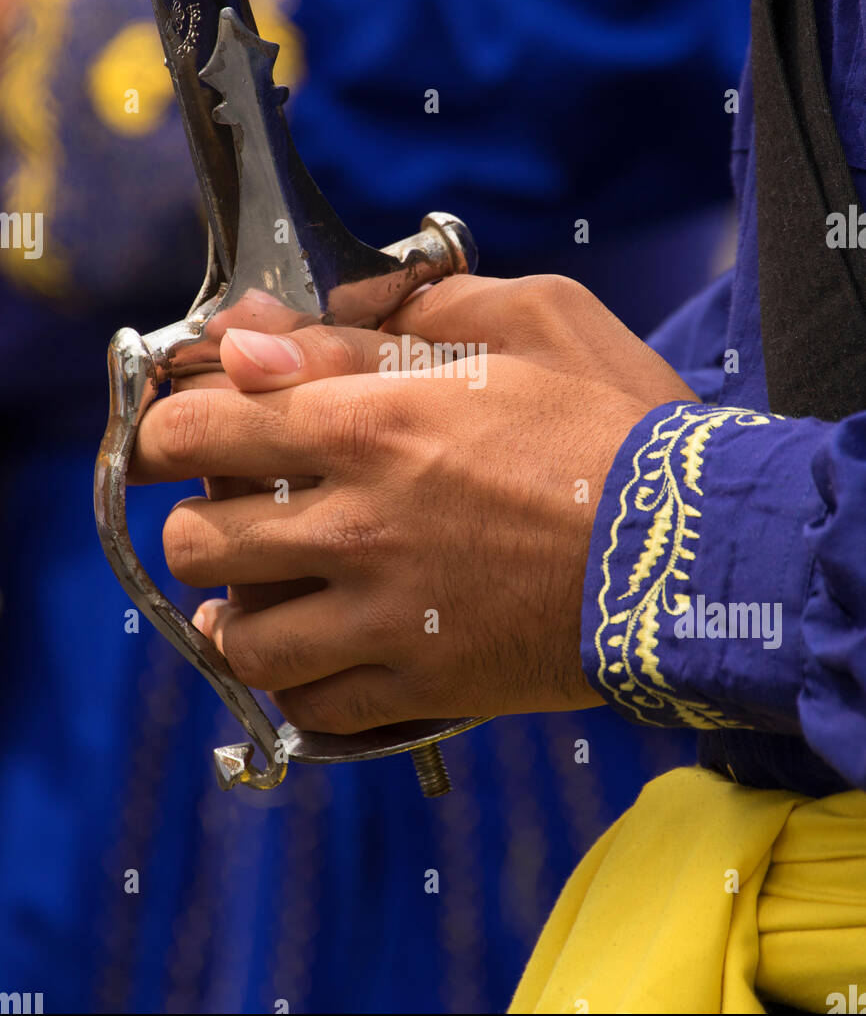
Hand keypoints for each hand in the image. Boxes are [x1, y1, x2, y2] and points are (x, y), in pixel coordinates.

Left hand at [132, 275, 698, 731]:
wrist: (696, 549)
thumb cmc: (618, 424)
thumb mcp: (526, 319)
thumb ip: (391, 313)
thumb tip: (271, 328)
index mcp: (369, 423)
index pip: (201, 423)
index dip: (167, 423)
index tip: (179, 426)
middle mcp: (356, 524)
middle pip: (197, 535)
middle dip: (196, 513)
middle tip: (232, 505)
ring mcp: (383, 616)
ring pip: (237, 633)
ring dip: (233, 606)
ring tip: (259, 588)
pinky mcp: (420, 684)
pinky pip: (307, 702)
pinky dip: (291, 678)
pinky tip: (310, 649)